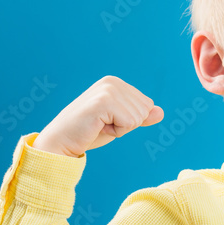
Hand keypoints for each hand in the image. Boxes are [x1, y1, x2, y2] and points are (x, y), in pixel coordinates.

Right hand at [32, 76, 163, 156]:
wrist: (61, 142)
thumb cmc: (89, 133)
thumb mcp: (121, 123)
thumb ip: (140, 117)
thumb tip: (161, 112)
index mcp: (116, 83)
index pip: (147, 105)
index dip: (130, 120)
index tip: (108, 121)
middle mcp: (112, 82)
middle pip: (145, 110)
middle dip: (127, 124)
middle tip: (102, 124)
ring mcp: (108, 90)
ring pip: (138, 118)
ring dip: (120, 129)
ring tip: (98, 125)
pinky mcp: (104, 101)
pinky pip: (130, 123)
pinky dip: (116, 131)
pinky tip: (97, 127)